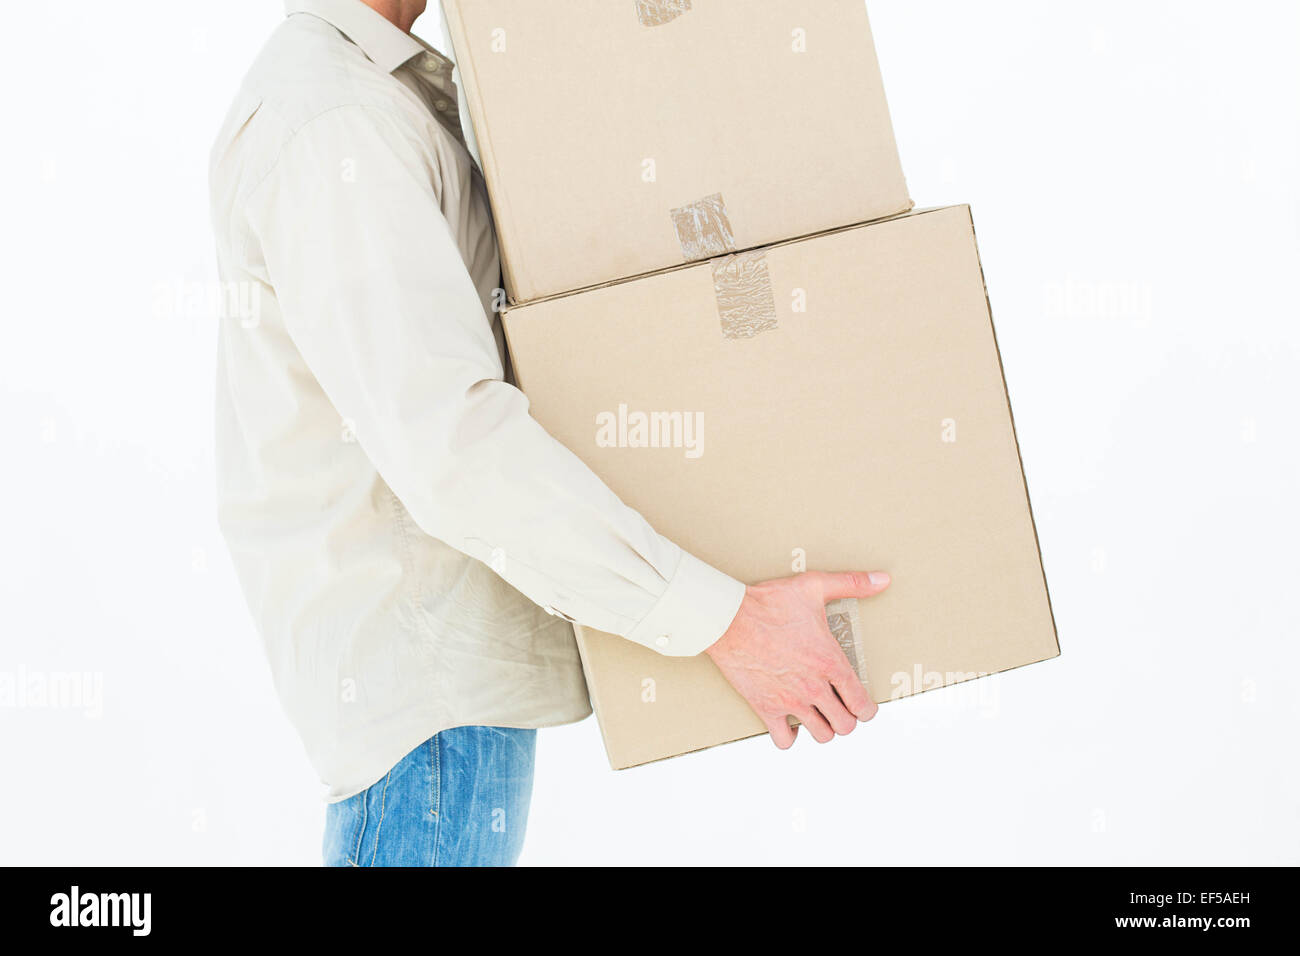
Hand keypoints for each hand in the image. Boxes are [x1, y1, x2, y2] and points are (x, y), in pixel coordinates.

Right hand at [704, 571, 890, 747]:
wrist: (728, 618)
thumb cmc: (769, 603)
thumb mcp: (814, 586)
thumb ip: (852, 583)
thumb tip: (882, 579)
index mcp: (830, 663)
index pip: (862, 704)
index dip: (866, 709)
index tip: (860, 704)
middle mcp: (814, 687)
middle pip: (845, 725)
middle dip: (846, 719)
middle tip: (839, 708)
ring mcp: (790, 700)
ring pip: (821, 735)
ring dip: (823, 728)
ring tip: (818, 716)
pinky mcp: (766, 707)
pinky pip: (784, 740)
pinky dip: (789, 737)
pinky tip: (789, 723)